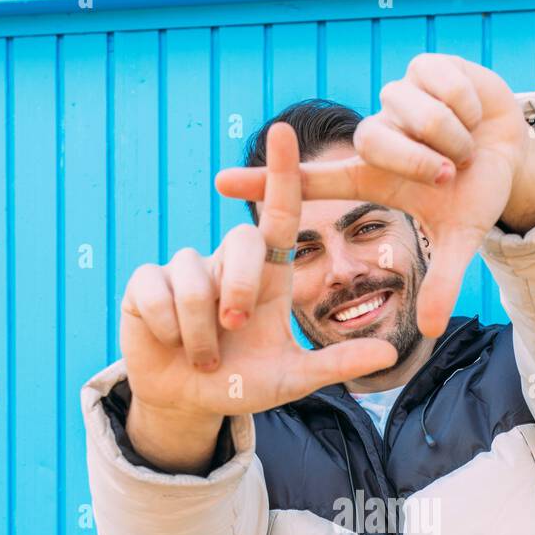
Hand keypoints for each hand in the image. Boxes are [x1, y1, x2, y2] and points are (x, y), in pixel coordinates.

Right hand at [121, 122, 397, 421]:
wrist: (189, 402)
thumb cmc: (242, 384)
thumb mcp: (291, 378)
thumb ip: (336, 364)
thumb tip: (390, 352)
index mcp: (266, 275)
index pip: (278, 214)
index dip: (281, 174)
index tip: (283, 132)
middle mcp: (226, 262)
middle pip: (240, 243)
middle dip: (237, 288)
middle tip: (232, 328)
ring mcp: (183, 269)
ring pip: (193, 279)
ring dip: (200, 331)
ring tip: (203, 358)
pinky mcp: (144, 283)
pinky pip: (155, 293)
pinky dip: (167, 328)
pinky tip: (170, 343)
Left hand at [215, 55, 534, 337]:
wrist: (515, 148)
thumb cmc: (477, 191)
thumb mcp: (461, 237)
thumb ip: (442, 281)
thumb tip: (428, 332)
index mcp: (372, 177)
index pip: (310, 181)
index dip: (267, 182)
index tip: (219, 183)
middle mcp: (375, 137)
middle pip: (375, 140)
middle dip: (421, 156)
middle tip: (452, 172)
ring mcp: (396, 99)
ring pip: (409, 109)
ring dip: (450, 130)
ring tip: (465, 143)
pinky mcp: (422, 66)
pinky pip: (437, 80)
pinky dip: (465, 101)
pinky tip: (473, 113)